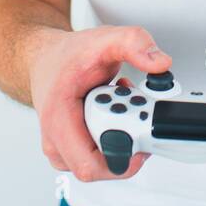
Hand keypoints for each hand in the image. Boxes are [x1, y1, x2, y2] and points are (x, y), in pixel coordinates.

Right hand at [29, 25, 170, 181]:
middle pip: (103, 164)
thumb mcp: (103, 39)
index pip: (89, 165)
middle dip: (127, 136)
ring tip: (119, 104)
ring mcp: (62, 148)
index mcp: (58, 119)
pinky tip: (114, 113)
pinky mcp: (72, 149)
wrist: (45, 58)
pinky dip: (115, 135)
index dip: (121, 160)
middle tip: (132, 105)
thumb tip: (160, 63)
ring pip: (103, 163)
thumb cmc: (66, 56)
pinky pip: (102, 156)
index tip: (141, 136)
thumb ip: (133, 44)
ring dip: (121, 135)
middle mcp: (56, 139)